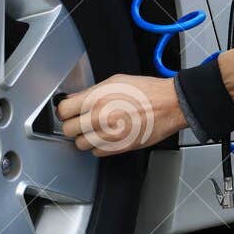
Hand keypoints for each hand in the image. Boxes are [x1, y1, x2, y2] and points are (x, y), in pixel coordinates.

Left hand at [55, 73, 186, 155]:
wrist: (169, 104)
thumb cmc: (147, 91)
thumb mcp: (115, 81)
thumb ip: (92, 91)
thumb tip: (75, 98)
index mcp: (97, 98)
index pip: (63, 110)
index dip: (64, 111)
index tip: (68, 111)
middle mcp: (100, 118)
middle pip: (68, 130)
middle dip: (72, 125)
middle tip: (80, 121)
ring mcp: (109, 135)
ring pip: (80, 145)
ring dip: (85, 138)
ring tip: (94, 130)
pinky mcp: (119, 148)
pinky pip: (96, 153)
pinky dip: (98, 147)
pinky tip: (106, 137)